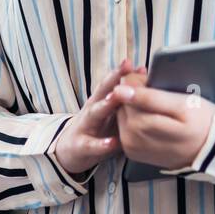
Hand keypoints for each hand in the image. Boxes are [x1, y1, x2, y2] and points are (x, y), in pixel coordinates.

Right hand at [51, 59, 141, 177]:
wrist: (70, 151)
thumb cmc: (98, 128)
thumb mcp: (111, 111)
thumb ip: (126, 94)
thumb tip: (144, 71)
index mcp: (100, 99)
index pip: (110, 81)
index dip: (120, 71)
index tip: (130, 62)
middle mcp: (92, 109)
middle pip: (102, 91)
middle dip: (113, 79)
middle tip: (126, 69)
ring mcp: (85, 126)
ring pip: (95, 113)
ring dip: (105, 104)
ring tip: (116, 98)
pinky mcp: (81, 146)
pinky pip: (91, 145)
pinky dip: (101, 144)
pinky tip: (113, 142)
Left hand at [113, 81, 214, 171]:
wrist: (208, 149)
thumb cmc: (199, 123)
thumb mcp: (181, 104)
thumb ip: (150, 97)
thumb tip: (120, 89)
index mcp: (146, 128)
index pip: (127, 96)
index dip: (133, 82)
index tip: (144, 74)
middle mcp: (134, 140)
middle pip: (123, 105)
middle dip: (132, 91)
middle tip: (151, 85)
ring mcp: (131, 148)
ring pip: (122, 114)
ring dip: (132, 103)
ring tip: (152, 99)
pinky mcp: (131, 151)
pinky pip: (124, 125)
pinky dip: (132, 115)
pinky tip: (149, 113)